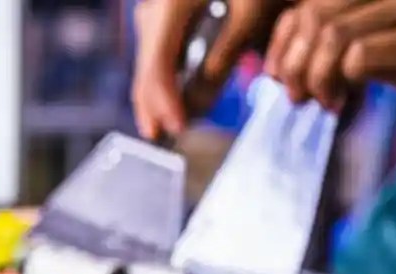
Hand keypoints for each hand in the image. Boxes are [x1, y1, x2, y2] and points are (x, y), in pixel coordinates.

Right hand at [132, 0, 287, 139]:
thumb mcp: (249, 15)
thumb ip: (221, 64)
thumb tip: (196, 110)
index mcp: (170, 6)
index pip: (158, 68)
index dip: (165, 103)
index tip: (177, 129)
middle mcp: (154, 8)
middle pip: (146, 67)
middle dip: (157, 105)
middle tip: (166, 138)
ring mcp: (155, 9)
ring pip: (150, 61)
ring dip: (161, 94)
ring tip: (173, 122)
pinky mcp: (164, 12)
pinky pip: (158, 51)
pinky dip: (167, 76)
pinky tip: (177, 96)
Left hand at [263, 0, 395, 126]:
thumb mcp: (356, 41)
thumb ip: (318, 33)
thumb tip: (271, 61)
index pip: (311, 0)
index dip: (284, 37)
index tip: (278, 74)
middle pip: (318, 15)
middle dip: (296, 62)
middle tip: (297, 95)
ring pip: (335, 36)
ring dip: (317, 76)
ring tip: (322, 100)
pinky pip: (359, 57)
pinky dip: (341, 81)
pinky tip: (344, 100)